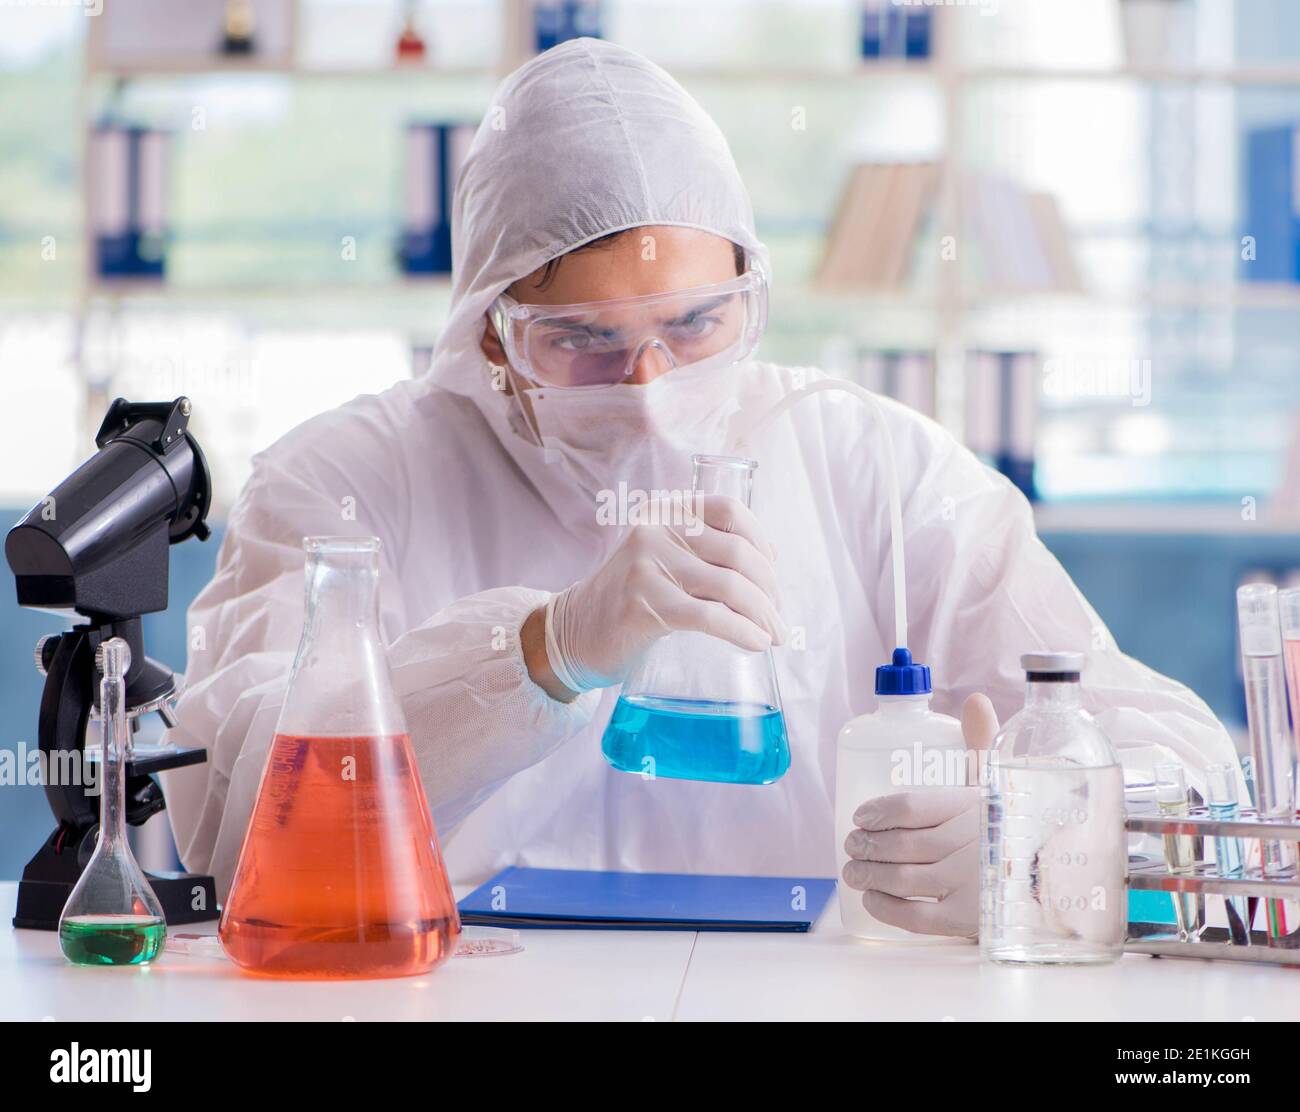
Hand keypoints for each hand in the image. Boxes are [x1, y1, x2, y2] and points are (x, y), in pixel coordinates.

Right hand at [543, 494, 784, 692]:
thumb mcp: (661, 560)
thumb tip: (771, 557)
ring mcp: (646, 566)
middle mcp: (655, 531)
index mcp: (664, 513)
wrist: (572, 634)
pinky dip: (742, 632)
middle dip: (769, 590)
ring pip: (729, 586)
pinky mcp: (643, 605)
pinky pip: (709, 616)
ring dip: (763, 615)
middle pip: (737, 552)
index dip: (761, 541)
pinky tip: (756, 644)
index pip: (730, 510)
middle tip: (778, 620)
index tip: (773, 573)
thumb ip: (703, 551)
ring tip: (773, 637)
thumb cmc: (627, 600)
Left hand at [840, 693, 998, 938]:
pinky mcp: (969, 920)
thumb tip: (976, 700)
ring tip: (854, 871)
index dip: (878, 811)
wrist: (1060, 882)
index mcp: (976, 804)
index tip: (861, 816)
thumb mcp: (1005, 784)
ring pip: (902, 877)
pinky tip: (873, 899)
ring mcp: (969, 883)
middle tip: (852, 844)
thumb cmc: (1019, 827)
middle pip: (899, 843)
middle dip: (866, 844)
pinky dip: (886, 907)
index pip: (911, 806)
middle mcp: (971, 842)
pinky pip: (915, 916)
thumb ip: (982, 745)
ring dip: (868, 874)